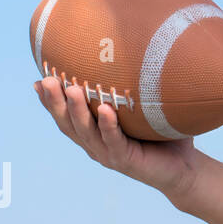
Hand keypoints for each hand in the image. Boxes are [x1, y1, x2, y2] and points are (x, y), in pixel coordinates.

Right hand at [34, 76, 200, 200]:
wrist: (184, 168)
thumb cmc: (163, 134)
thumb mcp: (143, 111)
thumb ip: (131, 90)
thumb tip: (134, 56)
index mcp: (94, 133)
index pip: (66, 116)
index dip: (50, 101)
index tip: (38, 81)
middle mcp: (96, 144)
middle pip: (68, 123)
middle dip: (55, 102)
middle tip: (46, 80)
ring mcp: (109, 153)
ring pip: (87, 131)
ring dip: (77, 110)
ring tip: (70, 89)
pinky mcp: (126, 160)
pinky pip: (115, 141)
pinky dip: (109, 125)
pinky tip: (105, 110)